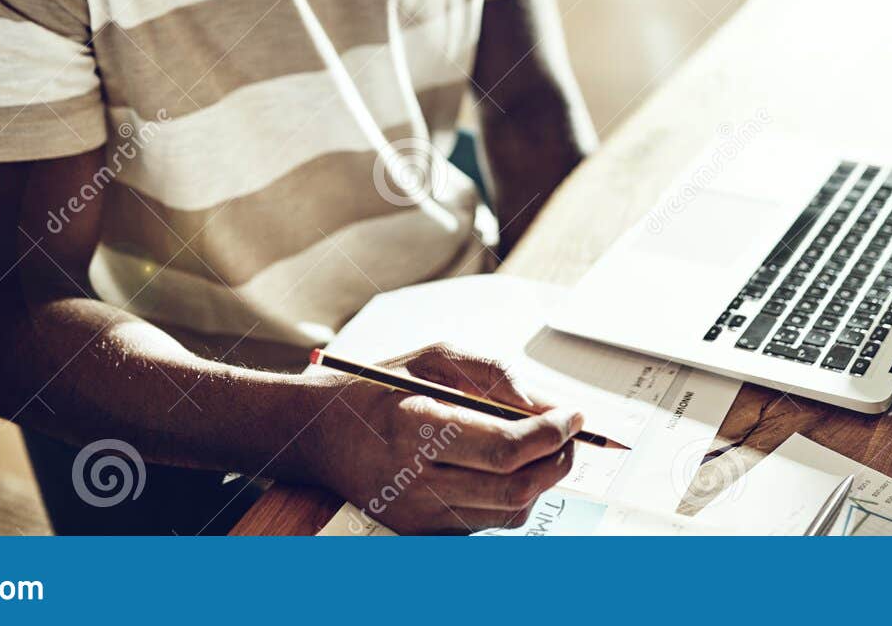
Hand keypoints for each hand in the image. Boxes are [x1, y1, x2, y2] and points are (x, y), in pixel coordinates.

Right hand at [302, 343, 582, 533]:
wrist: (317, 433)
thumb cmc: (378, 388)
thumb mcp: (432, 357)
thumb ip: (493, 375)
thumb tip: (545, 406)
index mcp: (416, 426)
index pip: (506, 448)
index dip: (551, 435)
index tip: (574, 417)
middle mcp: (414, 478)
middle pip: (514, 488)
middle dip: (557, 462)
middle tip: (570, 437)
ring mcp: (415, 514)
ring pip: (507, 513)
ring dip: (538, 482)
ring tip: (541, 450)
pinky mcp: (418, 533)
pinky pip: (485, 525)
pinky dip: (510, 499)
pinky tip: (506, 470)